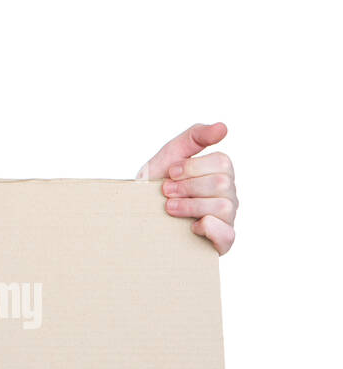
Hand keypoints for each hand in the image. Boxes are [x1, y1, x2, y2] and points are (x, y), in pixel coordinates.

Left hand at [135, 122, 236, 254]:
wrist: (139, 214)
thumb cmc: (158, 183)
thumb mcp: (172, 154)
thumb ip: (196, 136)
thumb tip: (223, 127)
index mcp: (221, 173)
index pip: (222, 163)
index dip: (192, 167)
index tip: (171, 173)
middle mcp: (229, 195)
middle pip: (222, 183)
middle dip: (187, 186)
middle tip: (166, 191)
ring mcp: (228, 219)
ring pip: (223, 207)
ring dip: (189, 206)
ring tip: (169, 208)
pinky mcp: (222, 241)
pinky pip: (227, 234)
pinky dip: (207, 228)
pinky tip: (190, 226)